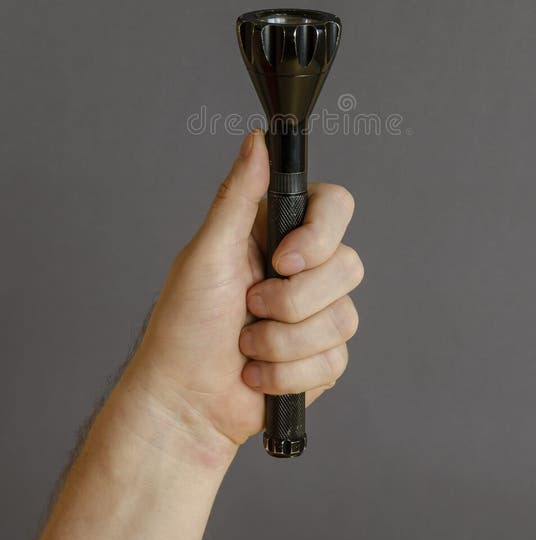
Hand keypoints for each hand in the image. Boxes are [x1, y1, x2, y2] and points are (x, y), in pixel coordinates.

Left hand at [129, 129, 363, 455]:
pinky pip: (335, 359)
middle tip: (250, 307)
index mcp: (278, 233)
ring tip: (247, 345)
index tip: (283, 259)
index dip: (320, 234)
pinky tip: (257, 375)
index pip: (335, 207)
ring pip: (344, 317)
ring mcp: (316, 314)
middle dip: (293, 300)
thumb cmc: (184, 325)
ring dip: (284, 342)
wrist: (184, 401)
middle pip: (348, 264)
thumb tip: (257, 139)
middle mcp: (303, 268)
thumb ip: (238, 196)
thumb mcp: (207, 253)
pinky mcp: (322, 357)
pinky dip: (287, 373)